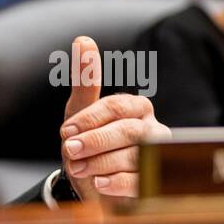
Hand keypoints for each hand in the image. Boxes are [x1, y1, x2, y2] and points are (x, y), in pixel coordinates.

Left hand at [59, 35, 169, 200]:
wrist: (90, 182)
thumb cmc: (87, 142)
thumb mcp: (80, 112)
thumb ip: (85, 80)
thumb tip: (83, 39)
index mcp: (137, 107)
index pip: (116, 106)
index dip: (89, 119)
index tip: (66, 132)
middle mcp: (153, 130)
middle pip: (128, 131)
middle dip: (94, 142)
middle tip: (70, 151)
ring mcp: (158, 157)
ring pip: (135, 157)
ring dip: (100, 163)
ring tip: (78, 168)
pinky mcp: (155, 183)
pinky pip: (140, 182)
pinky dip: (115, 183)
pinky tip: (98, 183)